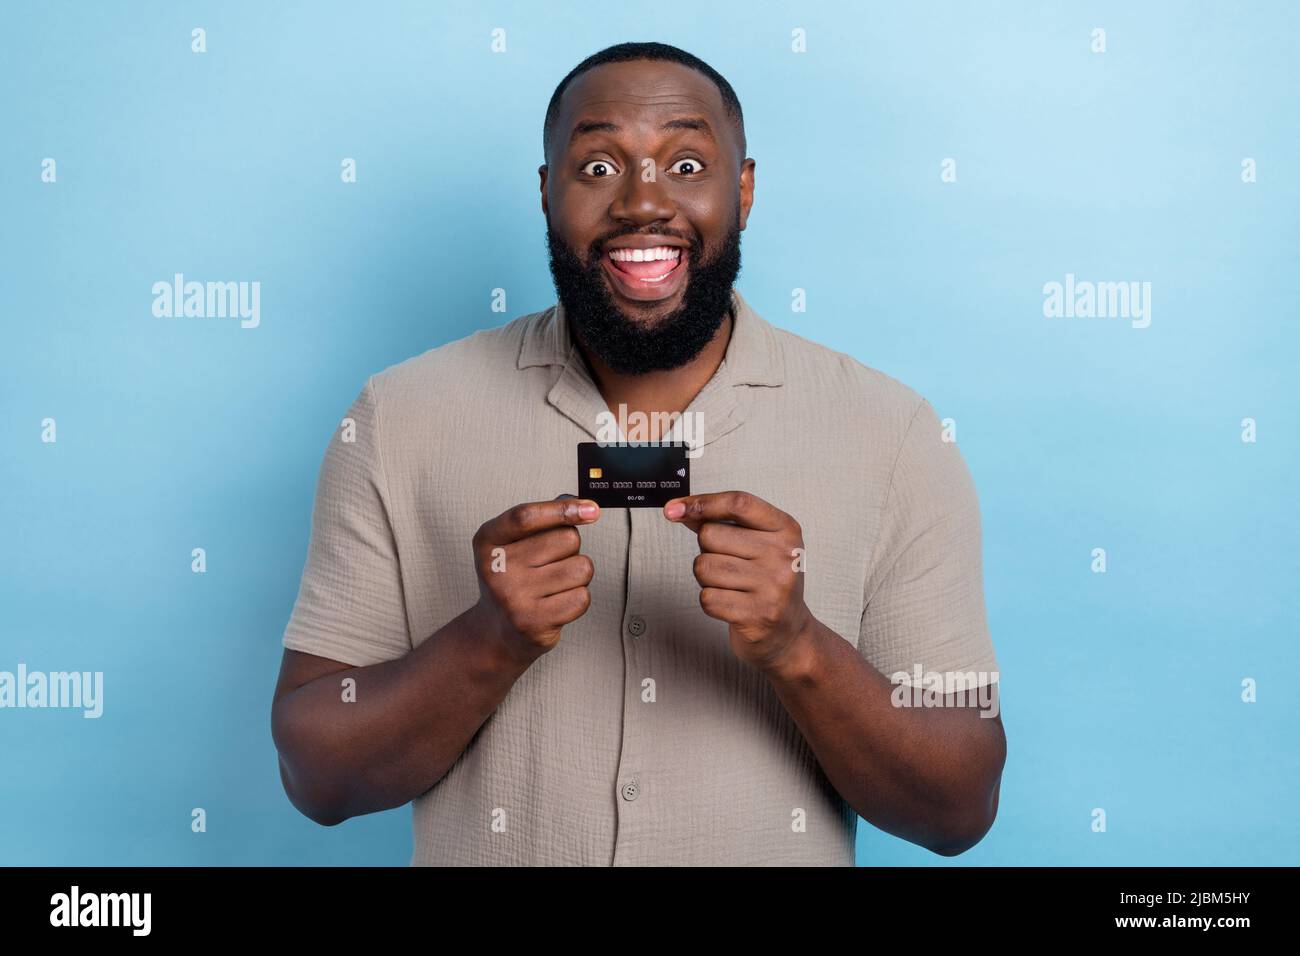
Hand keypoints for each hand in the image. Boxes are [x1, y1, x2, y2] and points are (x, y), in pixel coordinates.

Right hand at [471, 496, 599, 664]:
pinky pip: (582, 598)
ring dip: (577, 575)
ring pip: (581, 568)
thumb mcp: (515, 543)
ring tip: (553, 585)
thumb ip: (544, 519)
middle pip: (567, 539)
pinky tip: (556, 604)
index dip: (562, 509)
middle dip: (571, 549)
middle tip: (550, 564)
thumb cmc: (513, 578)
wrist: (497, 631)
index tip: (591, 509)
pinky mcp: (533, 623)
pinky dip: (577, 599)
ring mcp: (513, 597)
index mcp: (488, 541)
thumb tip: (582, 504)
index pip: (526, 516)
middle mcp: (496, 568)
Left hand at [664, 491, 813, 672]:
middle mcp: (783, 556)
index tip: (674, 509)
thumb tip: (680, 509)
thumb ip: (723, 522)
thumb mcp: (758, 544)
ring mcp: (772, 587)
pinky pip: (707, 598)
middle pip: (710, 535)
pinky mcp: (757, 616)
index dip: (701, 503)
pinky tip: (731, 604)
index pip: (738, 503)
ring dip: (707, 579)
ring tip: (732, 586)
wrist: (790, 634)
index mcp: (786, 530)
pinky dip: (711, 601)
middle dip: (707, 550)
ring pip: (704, 567)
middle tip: (730, 565)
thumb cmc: (768, 583)